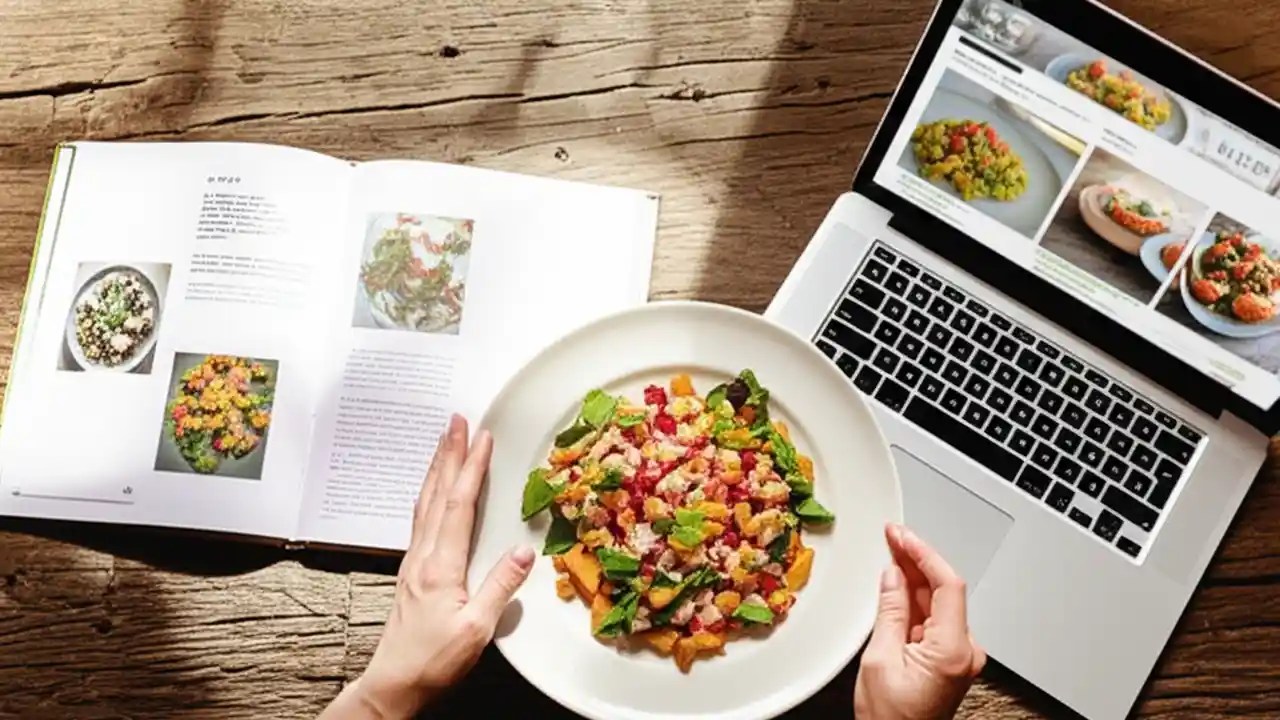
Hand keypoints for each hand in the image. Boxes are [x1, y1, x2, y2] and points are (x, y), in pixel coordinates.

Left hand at [320, 415, 534, 719]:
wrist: (395, 683)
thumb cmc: (434, 660)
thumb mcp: (476, 628)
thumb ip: (500, 587)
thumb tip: (523, 552)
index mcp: (440, 565)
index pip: (458, 506)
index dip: (471, 469)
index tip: (482, 438)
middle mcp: (423, 556)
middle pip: (437, 493)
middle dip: (449, 454)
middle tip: (456, 420)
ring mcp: (414, 562)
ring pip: (425, 503)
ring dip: (437, 468)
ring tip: (444, 442)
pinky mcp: (412, 571)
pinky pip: (422, 518)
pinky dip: (431, 493)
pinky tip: (433, 491)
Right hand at [854, 523, 985, 719]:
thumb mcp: (879, 659)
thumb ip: (890, 612)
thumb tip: (892, 577)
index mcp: (952, 651)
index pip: (947, 585)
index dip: (923, 553)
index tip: (902, 536)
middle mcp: (965, 652)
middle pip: (943, 591)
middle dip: (916, 561)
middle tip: (892, 537)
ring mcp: (960, 657)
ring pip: (938, 604)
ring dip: (914, 578)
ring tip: (891, 553)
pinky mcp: (950, 660)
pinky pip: (934, 620)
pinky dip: (915, 601)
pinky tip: (897, 586)